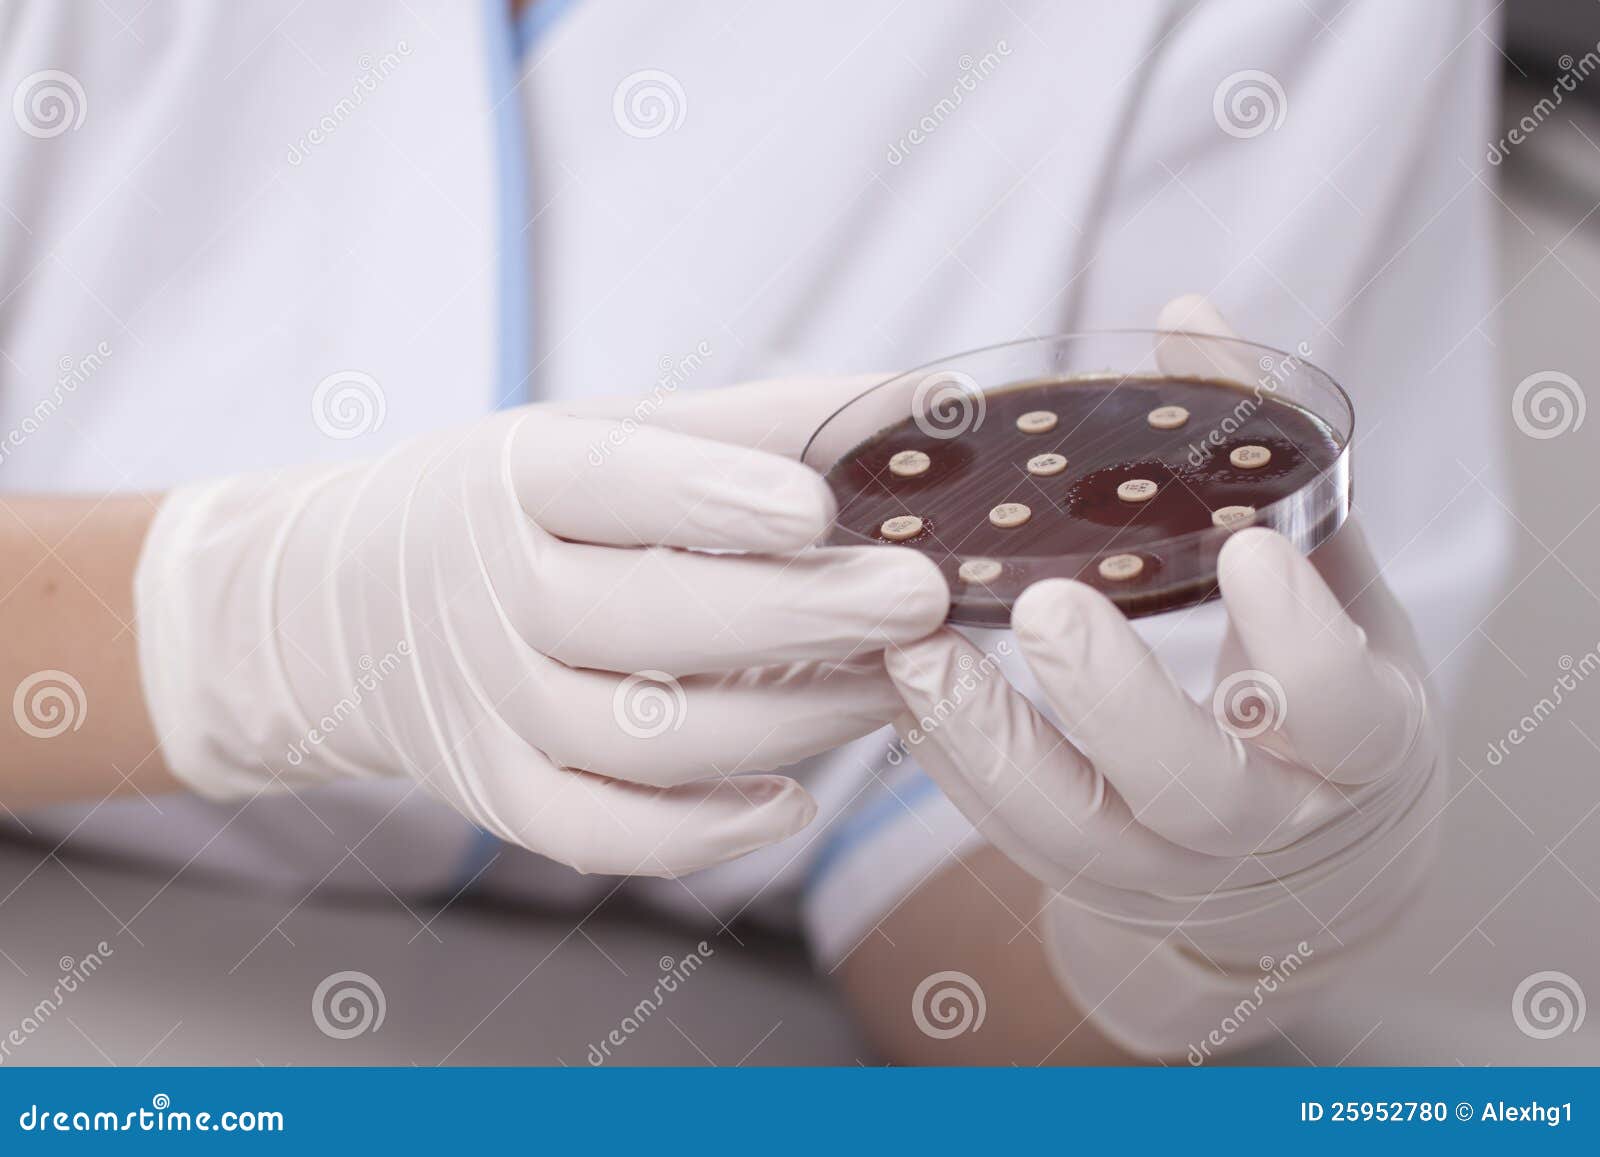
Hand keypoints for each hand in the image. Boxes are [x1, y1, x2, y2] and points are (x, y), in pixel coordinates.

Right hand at [135, 380, 947, 876]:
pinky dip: (699, 833)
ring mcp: (489, 706)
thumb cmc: (523, 507)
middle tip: (919, 600)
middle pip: (645, 621)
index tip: (817, 505)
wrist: (357, 604)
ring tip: (896, 686)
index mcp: (514, 479)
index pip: (607, 484)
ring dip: (788, 721)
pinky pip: (598, 833)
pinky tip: (792, 804)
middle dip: (796, 615)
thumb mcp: (609, 435)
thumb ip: (755, 426)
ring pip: (643, 737)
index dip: (709, 496)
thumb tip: (917, 408)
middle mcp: (491, 594)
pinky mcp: (498, 793)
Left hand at [884, 301, 1442, 1056]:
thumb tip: (1188, 316)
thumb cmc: (1318, 692)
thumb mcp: (1330, 582)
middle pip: (1195, 790)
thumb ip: (1269, 460)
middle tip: (1043, 606)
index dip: (1302, 640)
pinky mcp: (1090, 882)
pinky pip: (1012, 837)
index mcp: (1357, 746)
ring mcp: (1170, 868)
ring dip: (989, 742)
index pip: (1344, 714)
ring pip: (1078, 836)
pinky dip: (955, 765)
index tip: (1246, 546)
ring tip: (917, 649)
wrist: (1303, 858)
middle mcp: (1265, 824)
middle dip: (1114, 698)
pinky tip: (907, 688)